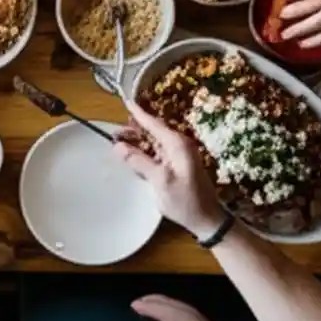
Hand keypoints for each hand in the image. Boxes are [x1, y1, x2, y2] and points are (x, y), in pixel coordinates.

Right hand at [114, 99, 224, 237]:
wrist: (207, 219)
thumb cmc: (185, 200)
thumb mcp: (160, 181)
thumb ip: (139, 161)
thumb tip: (118, 146)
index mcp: (177, 144)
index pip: (154, 123)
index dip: (139, 113)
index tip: (126, 101)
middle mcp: (179, 145)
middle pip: (152, 131)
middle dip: (133, 131)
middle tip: (113, 134)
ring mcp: (179, 156)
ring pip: (153, 143)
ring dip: (137, 143)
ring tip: (117, 144)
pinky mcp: (177, 166)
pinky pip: (157, 153)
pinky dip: (144, 153)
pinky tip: (132, 157)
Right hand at [131, 295, 220, 320]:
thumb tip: (147, 318)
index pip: (167, 310)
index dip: (149, 306)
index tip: (133, 305)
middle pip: (180, 307)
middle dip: (159, 301)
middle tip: (141, 302)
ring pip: (190, 314)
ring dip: (170, 309)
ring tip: (154, 311)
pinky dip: (181, 319)